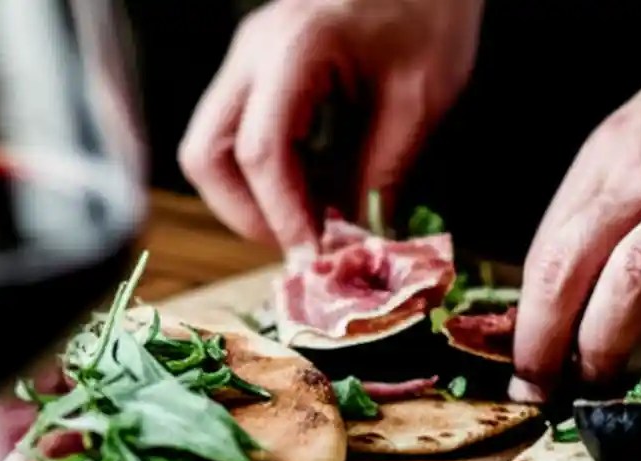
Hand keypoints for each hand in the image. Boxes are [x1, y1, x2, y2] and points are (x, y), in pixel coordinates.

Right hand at [178, 0, 483, 252]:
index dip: (283, 217)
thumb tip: (360, 239)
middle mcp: (254, 50)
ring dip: (253, 198)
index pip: (259, 151)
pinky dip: (266, 175)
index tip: (315, 258)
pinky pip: (238, 134)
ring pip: (213, 148)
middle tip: (303, 246)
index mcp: (295, 47)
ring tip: (313, 223)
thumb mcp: (421, 97)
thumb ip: (384, 170)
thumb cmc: (432, 10)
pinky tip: (314, 192)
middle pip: (208, 154)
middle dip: (248, 214)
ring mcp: (249, 57)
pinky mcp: (259, 68)